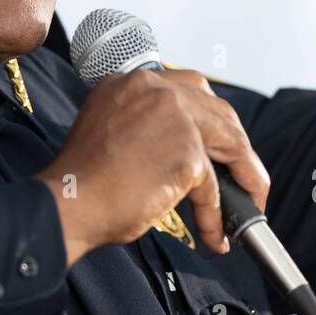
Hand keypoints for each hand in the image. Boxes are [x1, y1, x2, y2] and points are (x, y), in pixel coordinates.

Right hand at [36, 69, 269, 265]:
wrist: (67, 202)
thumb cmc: (81, 179)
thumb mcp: (110, 129)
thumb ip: (145, 124)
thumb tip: (185, 149)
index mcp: (132, 80)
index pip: (189, 88)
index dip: (209, 117)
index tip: (219, 142)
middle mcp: (155, 89)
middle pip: (217, 109)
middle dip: (235, 145)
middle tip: (242, 176)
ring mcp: (174, 118)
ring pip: (228, 142)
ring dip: (244, 176)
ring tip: (248, 203)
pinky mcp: (187, 153)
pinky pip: (212, 188)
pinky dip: (215, 214)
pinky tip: (213, 233)